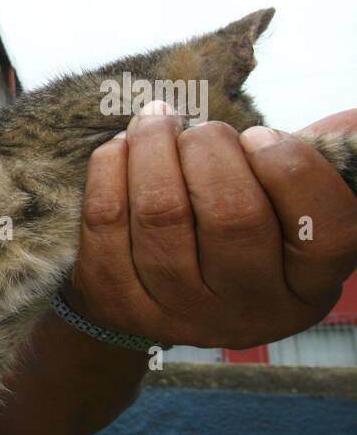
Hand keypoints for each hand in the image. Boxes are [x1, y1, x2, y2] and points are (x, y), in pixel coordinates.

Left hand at [69, 101, 356, 348]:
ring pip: (161, 212)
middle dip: (212, 147)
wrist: (164, 294)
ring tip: (158, 120)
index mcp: (307, 287)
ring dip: (155, 146)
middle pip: (232, 215)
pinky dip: (110, 167)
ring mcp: (178, 313)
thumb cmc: (244, 226)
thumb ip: (311, 168)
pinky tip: (123, 148)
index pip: (326, 232)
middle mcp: (248, 310)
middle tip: (204, 130)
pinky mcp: (117, 302)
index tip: (261, 136)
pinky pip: (105, 220)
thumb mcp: (290, 210)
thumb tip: (329, 125)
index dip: (292, 168)